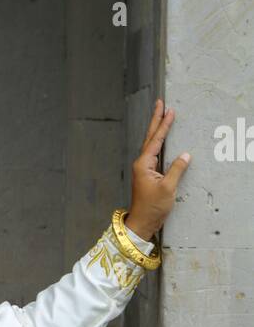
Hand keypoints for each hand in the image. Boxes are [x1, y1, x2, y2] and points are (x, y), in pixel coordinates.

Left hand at [125, 99, 190, 239]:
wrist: (142, 223)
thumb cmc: (153, 207)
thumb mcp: (168, 188)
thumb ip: (177, 170)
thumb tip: (185, 155)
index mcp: (144, 164)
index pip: (156, 140)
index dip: (164, 125)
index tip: (169, 110)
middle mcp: (141, 163)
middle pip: (150, 137)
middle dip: (156, 120)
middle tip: (160, 103)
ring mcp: (143, 169)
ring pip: (151, 144)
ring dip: (156, 130)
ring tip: (161, 115)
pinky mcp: (147, 174)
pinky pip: (154, 153)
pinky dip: (158, 143)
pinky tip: (161, 139)